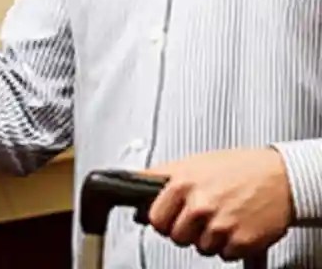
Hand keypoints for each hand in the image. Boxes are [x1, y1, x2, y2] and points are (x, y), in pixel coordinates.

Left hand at [142, 148, 293, 260]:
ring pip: (200, 248)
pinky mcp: (241, 241)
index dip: (163, 220)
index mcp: (183, 183)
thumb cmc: (239, 167)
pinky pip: (224, 255)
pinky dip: (230, 246)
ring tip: (222, 217)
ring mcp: (220, 225)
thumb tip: (134, 195)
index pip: (155, 219)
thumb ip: (161, 179)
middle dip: (186, 230)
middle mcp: (200, 205)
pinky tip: (237, 226)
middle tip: (201, 217)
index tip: (170, 217)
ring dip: (209, 238)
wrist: (283, 176)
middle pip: (176, 237)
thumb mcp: (192, 163)